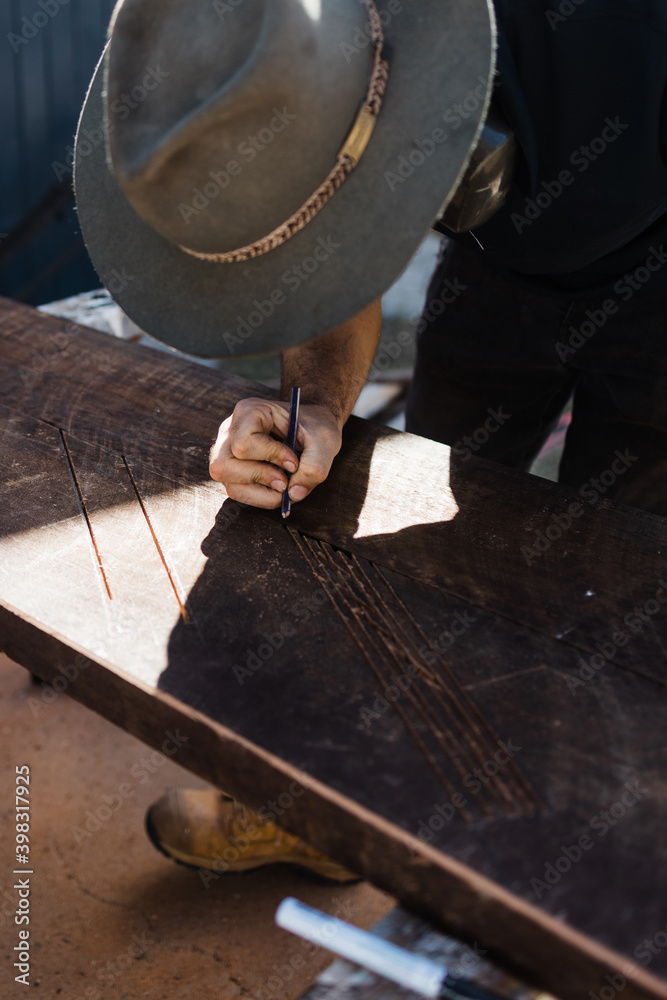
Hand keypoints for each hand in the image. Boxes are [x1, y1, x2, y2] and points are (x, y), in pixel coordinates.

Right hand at [209, 397, 342, 508]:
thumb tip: (293, 494)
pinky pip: (237, 491)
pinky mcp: (233, 470)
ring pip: (229, 484)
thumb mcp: (325, 441)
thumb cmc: (316, 428)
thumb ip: (314, 466)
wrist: (312, 428)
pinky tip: (278, 488)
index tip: (293, 462)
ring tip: (285, 486)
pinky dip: (260, 497)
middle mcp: (230, 430)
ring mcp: (227, 451)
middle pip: (224, 466)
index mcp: (249, 411)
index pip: (244, 443)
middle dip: (259, 478)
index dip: (270, 457)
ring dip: (260, 493)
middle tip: (286, 481)